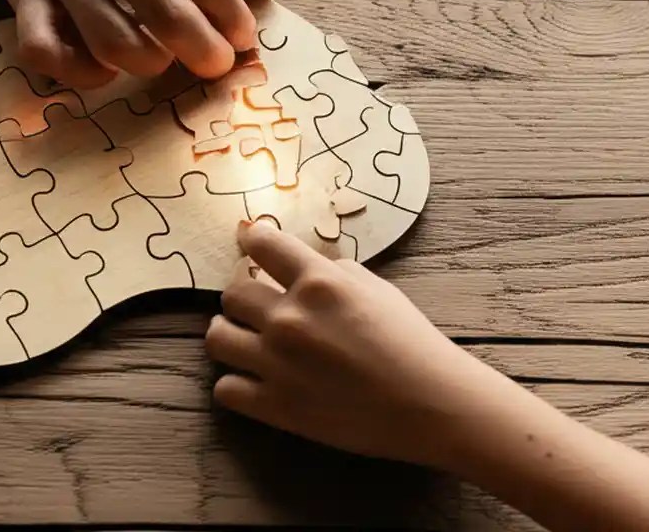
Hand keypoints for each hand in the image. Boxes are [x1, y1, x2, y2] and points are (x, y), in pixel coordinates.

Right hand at [0, 0, 281, 87]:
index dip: (233, 17)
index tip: (243, 37)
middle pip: (166, 15)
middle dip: (203, 52)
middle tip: (215, 63)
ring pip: (111, 39)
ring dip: (149, 63)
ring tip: (162, 58)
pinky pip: (42, 48)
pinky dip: (76, 71)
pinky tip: (101, 66)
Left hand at [205, 219, 515, 468]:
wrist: (432, 405)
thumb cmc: (412, 343)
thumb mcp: (377, 289)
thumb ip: (334, 271)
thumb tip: (302, 263)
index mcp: (319, 283)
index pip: (260, 243)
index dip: (252, 242)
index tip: (253, 249)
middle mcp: (289, 318)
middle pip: (231, 292)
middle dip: (242, 295)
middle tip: (255, 305)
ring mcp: (277, 364)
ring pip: (216, 337)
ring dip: (227, 334)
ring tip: (241, 338)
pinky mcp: (275, 406)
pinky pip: (225, 388)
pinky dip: (234, 383)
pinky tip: (251, 380)